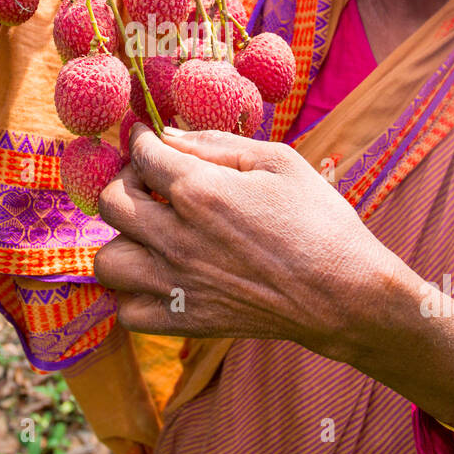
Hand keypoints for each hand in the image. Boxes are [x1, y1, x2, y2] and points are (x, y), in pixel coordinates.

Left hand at [94, 123, 391, 347]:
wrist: (345, 293)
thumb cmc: (319, 220)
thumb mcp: (278, 161)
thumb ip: (216, 143)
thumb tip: (169, 133)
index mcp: (200, 191)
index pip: (142, 154)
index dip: (143, 140)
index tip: (150, 141)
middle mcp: (177, 238)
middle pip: (110, 202)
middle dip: (126, 183)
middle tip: (152, 183)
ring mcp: (177, 283)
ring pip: (108, 261)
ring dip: (124, 241)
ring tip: (151, 234)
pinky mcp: (186, 320)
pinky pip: (128, 312)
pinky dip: (134, 296)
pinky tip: (160, 277)